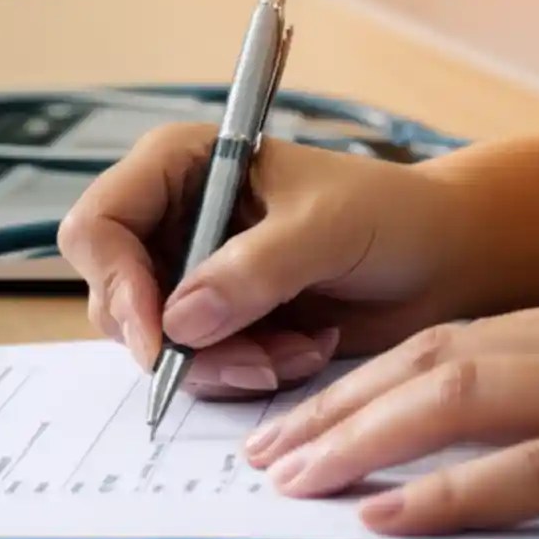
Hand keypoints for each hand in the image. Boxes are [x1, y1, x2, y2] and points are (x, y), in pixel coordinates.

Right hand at [57, 123, 471, 397]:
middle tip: (255, 361)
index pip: (100, 224)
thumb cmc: (390, 216)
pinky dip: (246, 371)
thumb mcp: (326, 229)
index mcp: (178, 166)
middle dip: (181, 344)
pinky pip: (195, 368)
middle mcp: (170, 220)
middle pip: (114, 297)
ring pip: (155, 344)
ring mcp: (188, 275)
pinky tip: (300, 350)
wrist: (439, 260)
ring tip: (295, 349)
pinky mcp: (214, 322)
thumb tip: (179, 322)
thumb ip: (253, 270)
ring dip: (224, 363)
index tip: (160, 341)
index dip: (117, 284)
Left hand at [246, 279, 538, 535]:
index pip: (460, 338)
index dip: (370, 375)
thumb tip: (510, 424)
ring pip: (464, 394)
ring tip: (293, 475)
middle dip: (340, 403)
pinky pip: (538, 468)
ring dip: (363, 433)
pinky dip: (451, 491)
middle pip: (439, 357)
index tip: (309, 410)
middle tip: (270, 448)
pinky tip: (386, 515)